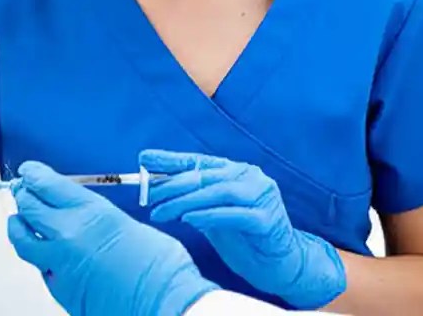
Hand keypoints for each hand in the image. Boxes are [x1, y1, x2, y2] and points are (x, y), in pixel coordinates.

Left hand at [6, 161, 218, 315]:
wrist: (162, 305)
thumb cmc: (160, 267)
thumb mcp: (130, 226)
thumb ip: (101, 219)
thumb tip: (88, 218)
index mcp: (91, 212)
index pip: (46, 184)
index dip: (33, 175)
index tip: (28, 171)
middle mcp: (69, 234)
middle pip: (29, 208)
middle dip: (24, 196)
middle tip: (23, 191)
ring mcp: (59, 264)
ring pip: (22, 240)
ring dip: (18, 227)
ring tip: (19, 221)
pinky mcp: (59, 290)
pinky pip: (39, 268)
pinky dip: (37, 258)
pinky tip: (44, 255)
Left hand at [140, 150, 346, 309]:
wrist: (279, 263)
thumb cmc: (243, 237)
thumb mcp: (212, 214)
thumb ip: (192, 199)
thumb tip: (155, 188)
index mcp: (236, 171)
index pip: (198, 161)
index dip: (170, 160)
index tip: (144, 158)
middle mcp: (251, 177)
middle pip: (206, 176)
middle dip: (172, 185)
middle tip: (148, 196)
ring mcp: (262, 196)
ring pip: (218, 192)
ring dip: (185, 202)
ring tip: (161, 212)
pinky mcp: (267, 220)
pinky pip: (234, 215)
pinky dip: (209, 216)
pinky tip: (189, 220)